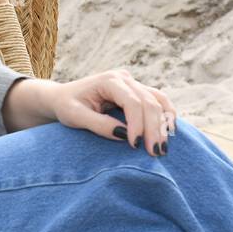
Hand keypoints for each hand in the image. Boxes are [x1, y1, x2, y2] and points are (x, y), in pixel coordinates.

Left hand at [50, 69, 177, 156]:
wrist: (63, 98)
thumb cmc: (66, 106)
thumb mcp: (75, 117)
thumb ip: (98, 124)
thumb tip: (125, 135)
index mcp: (109, 80)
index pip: (131, 102)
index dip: (137, 124)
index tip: (135, 145)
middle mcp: (124, 78)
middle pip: (149, 102)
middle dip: (154, 128)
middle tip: (156, 153)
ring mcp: (133, 83)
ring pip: (158, 101)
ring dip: (164, 124)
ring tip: (163, 148)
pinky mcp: (137, 92)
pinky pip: (158, 102)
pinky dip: (166, 117)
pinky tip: (169, 133)